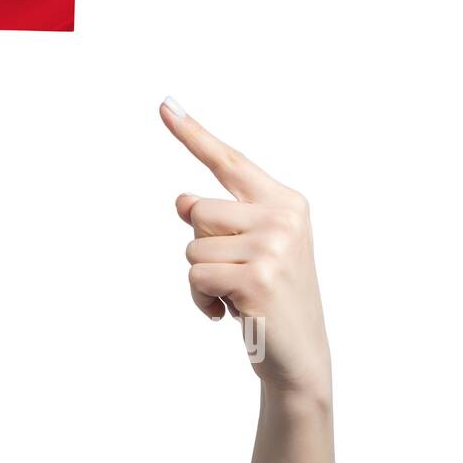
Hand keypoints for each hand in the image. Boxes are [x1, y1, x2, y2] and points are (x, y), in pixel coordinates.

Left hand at [161, 97, 334, 462]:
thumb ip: (224, 217)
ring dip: (200, 277)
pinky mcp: (257, 276)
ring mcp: (273, 245)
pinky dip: (201, 300)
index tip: (163, 103)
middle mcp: (282, 215)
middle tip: (234, 273)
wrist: (298, 359)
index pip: (228, 160)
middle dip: (201, 244)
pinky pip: (194, 275)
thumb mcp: (254, 249)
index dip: (192, 132)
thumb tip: (182, 200)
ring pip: (190, 245)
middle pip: (194, 208)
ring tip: (235, 294)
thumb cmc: (269, 299)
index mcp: (284, 201)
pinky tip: (228, 314)